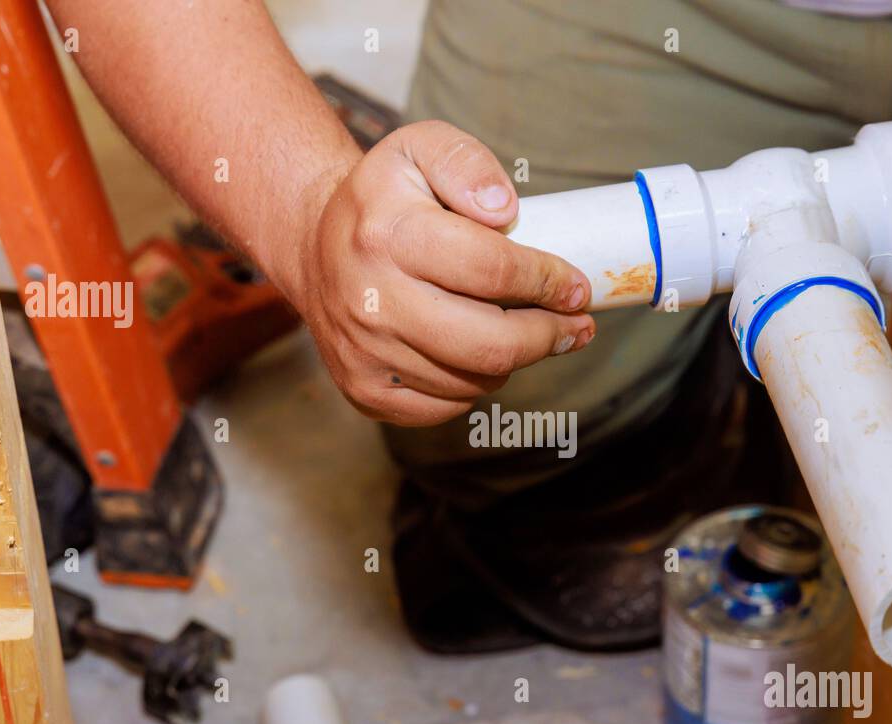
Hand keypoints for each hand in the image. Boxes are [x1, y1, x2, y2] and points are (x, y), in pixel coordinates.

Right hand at [294, 121, 594, 424]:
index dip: (548, 282)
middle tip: (575, 326)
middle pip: (489, 343)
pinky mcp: (364, 391)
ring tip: (522, 331)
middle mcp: (371, 300)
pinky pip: (446, 406)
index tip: (577, 288)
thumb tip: (505, 210)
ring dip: (512, 360)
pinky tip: (475, 354)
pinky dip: (473, 385)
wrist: (314, 248)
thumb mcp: (419, 148)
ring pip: (473, 381)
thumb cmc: (383, 200)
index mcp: (388, 235)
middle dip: (547, 337)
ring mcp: (364, 353)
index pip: (492, 270)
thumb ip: (466, 163)